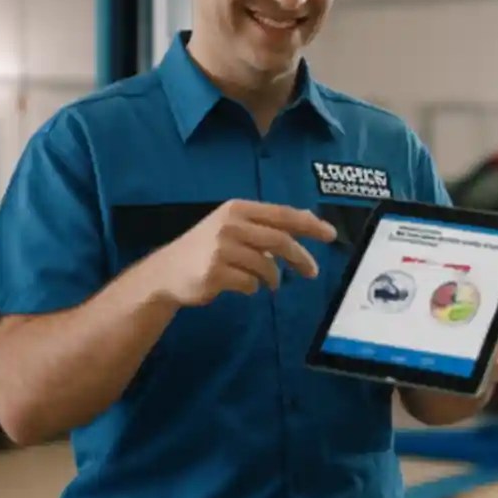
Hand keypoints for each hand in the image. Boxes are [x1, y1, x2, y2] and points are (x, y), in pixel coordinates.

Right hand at [157, 199, 336, 307]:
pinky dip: (253, 288)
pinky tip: (243, 286)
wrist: (167, 272)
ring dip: (274, 278)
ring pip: (266, 266)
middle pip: (279, 241)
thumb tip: (310, 220)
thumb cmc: (207, 247)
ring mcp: (221, 249)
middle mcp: (230, 225)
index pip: (282, 214)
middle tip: (313, 272)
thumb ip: (267, 225)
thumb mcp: (234, 227)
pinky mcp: (216, 273)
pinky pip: (250, 284)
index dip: (309, 224)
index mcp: (238, 209)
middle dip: (301, 258)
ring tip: (271, 283)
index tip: (331, 234)